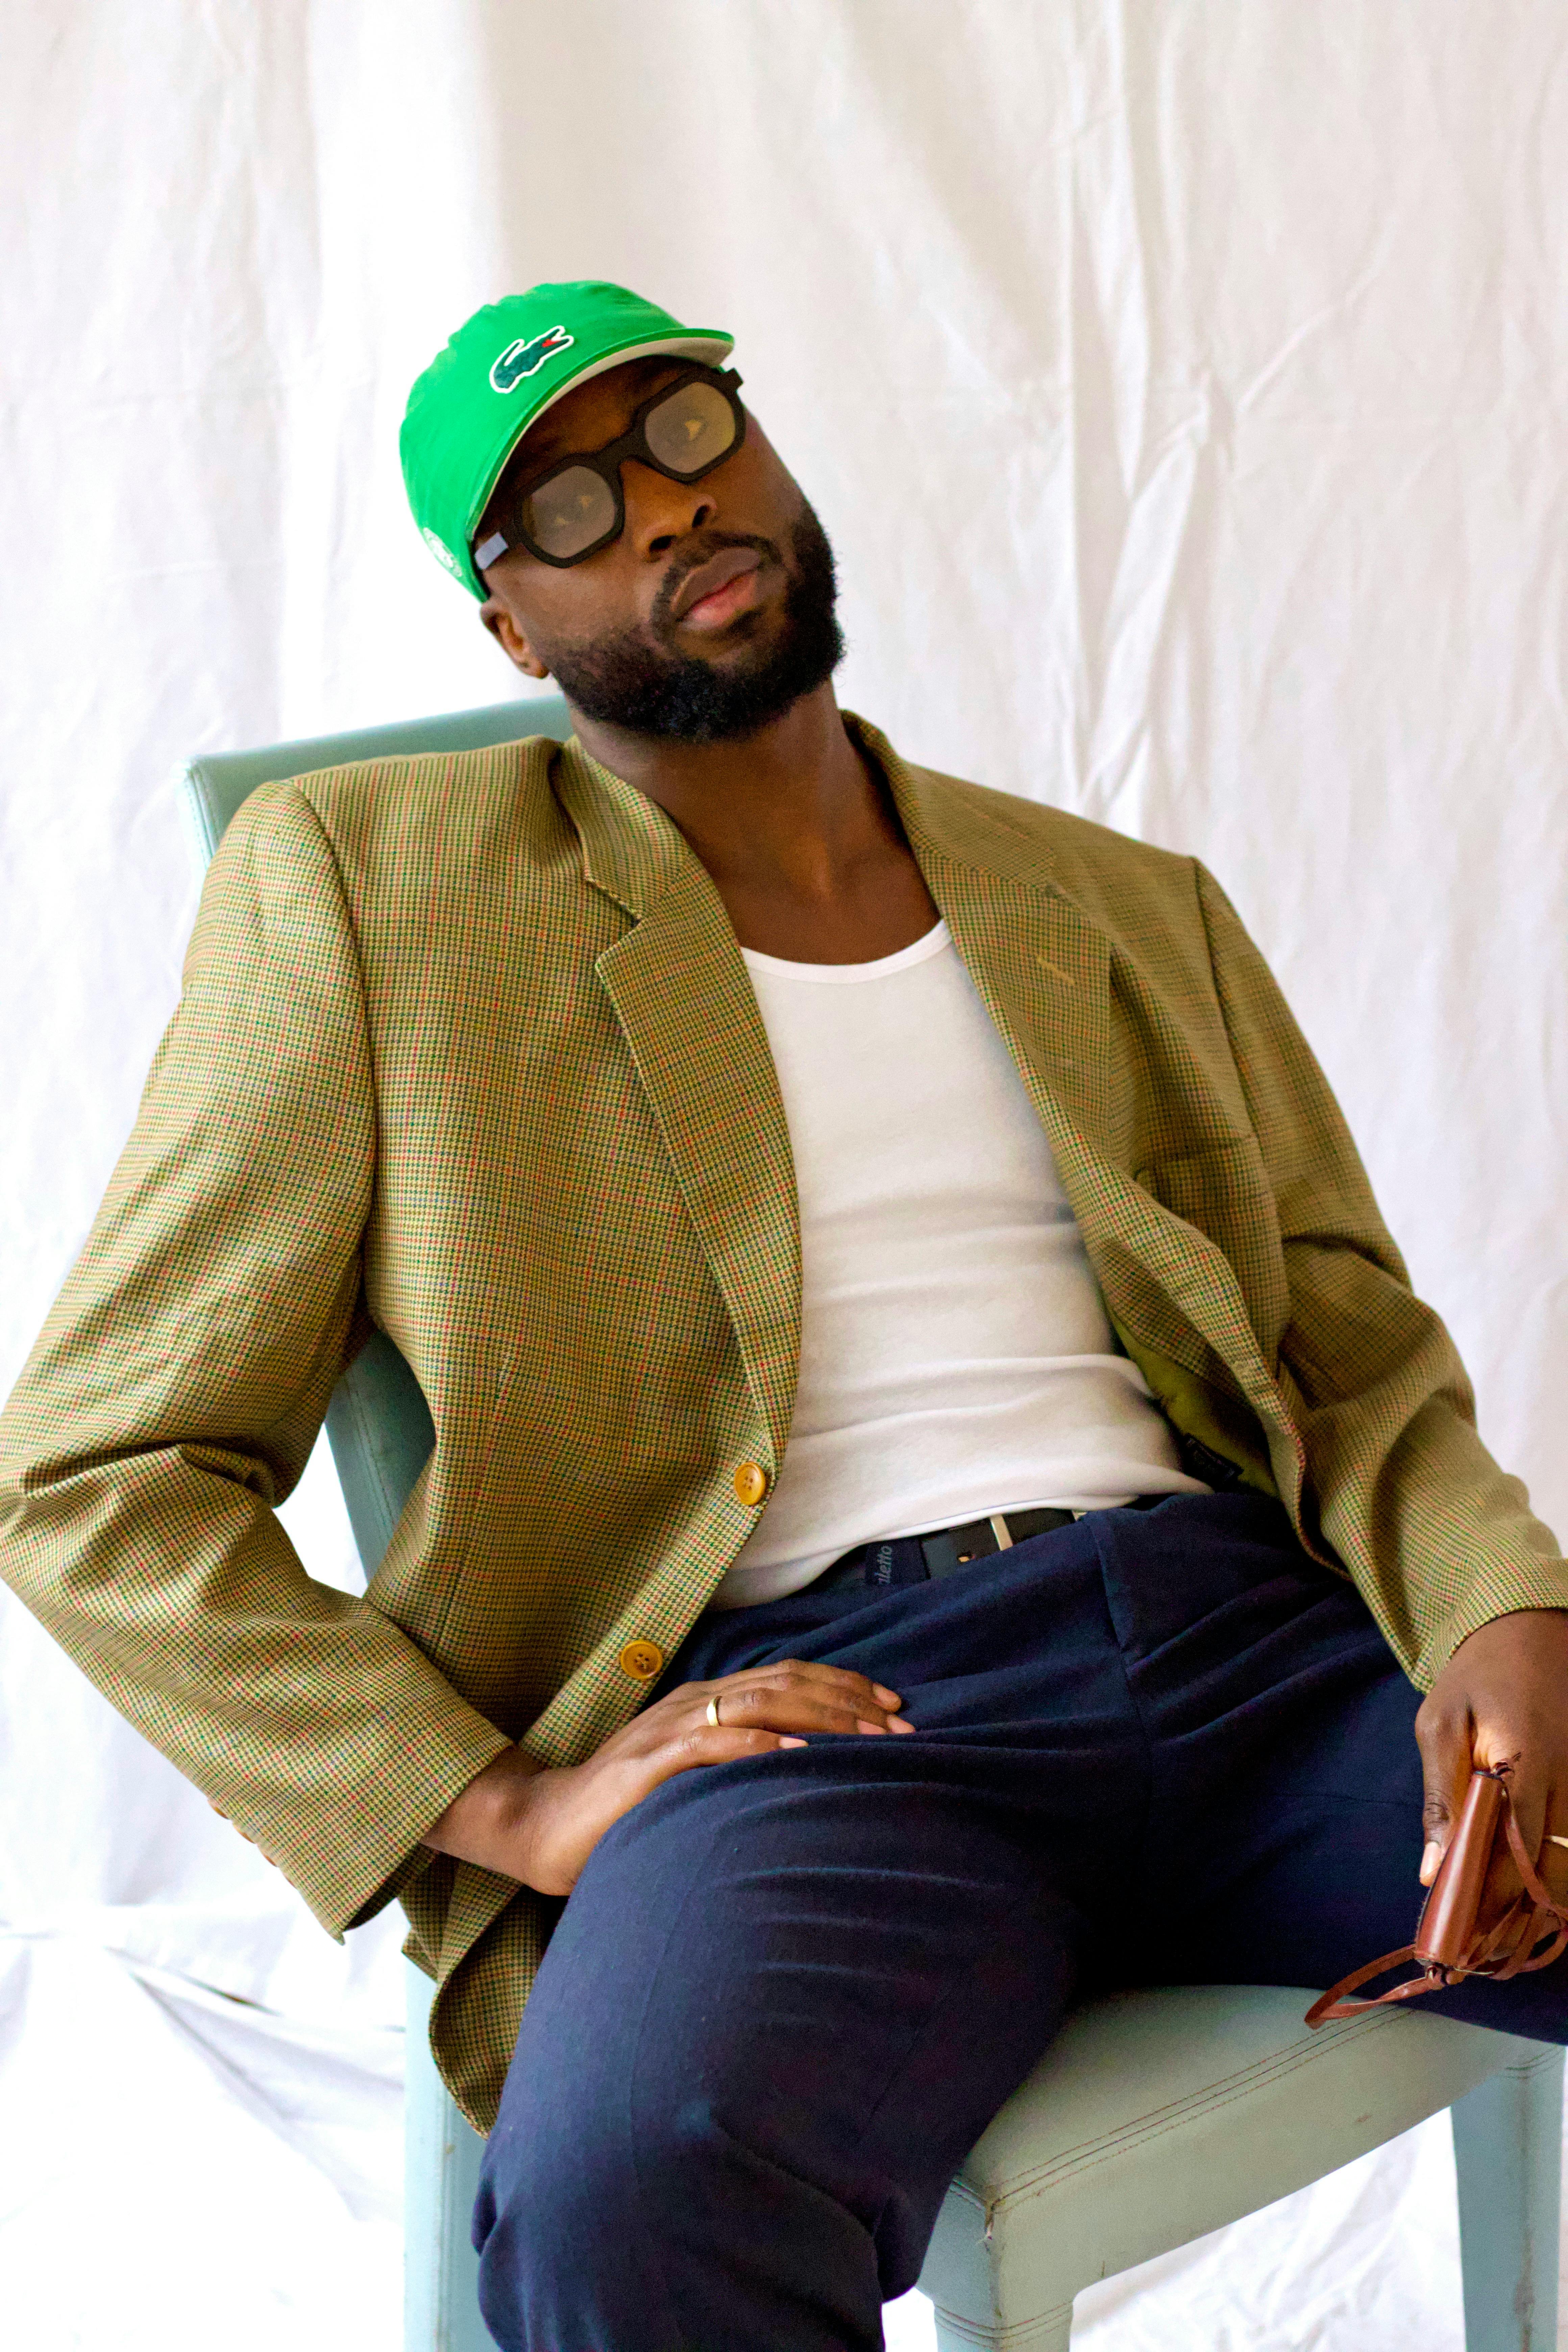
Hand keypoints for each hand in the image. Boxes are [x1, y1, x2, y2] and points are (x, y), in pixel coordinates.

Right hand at [423, 1659, 913, 1897]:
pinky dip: (760, 1743)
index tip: (896, 1707)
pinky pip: (713, 1742)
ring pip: (759, 1703)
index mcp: (704, 1702)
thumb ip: (735, 1765)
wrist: (548, 1825)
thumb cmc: (624, 1810)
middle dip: (850, 1700)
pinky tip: (798, 1751)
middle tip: (903, 1724)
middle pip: (785, 1682)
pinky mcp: (652, 1762)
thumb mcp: (691, 1779)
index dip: (845, 1686)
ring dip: (821, 1715)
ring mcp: (670, 1728)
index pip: (788, 1677)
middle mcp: (693, 1703)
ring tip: (869, 1735)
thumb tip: (805, 1770)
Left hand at [1414, 1608, 1567, 1916]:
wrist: (1534, 1628)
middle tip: (1475, 1943)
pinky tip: (1525, 1878)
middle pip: (1547, 1875)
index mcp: (1523, 1765)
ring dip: (1536, 1896)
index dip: (1483, 1906)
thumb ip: (1440, 1797)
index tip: (1455, 1940)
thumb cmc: (1477, 1675)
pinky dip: (1555, 1866)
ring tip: (1495, 1920)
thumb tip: (1433, 1872)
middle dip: (1511, 1914)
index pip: (1508, 1860)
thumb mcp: (1440, 1724)